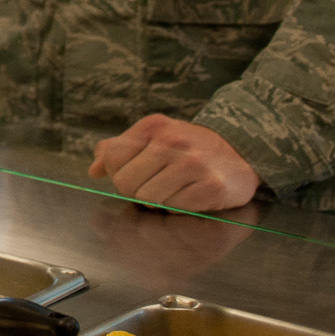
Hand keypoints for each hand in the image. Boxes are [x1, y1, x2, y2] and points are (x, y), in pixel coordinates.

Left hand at [89, 114, 262, 211]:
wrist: (240, 152)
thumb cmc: (188, 146)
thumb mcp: (153, 137)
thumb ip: (118, 150)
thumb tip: (94, 169)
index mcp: (152, 126)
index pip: (113, 160)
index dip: (119, 172)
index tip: (136, 173)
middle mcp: (172, 142)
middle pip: (126, 184)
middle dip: (136, 190)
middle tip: (156, 185)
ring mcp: (193, 164)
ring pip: (149, 199)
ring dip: (159, 200)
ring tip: (175, 188)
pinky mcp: (211, 187)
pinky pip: (176, 209)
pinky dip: (179, 207)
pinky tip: (192, 194)